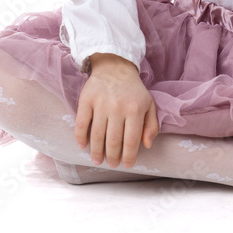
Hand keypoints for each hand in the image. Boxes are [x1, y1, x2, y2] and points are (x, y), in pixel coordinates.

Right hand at [74, 53, 159, 168]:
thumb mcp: (149, 105)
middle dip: (112, 157)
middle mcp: (118, 107)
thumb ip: (152, 125)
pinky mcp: (86, 99)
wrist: (115, 66)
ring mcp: (101, 103)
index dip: (128, 156)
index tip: (127, 165)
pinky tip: (82, 145)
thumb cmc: (133, 90)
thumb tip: (147, 145)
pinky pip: (81, 123)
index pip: (131, 140)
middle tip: (111, 164)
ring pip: (96, 135)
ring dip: (96, 152)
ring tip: (97, 160)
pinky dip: (80, 136)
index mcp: (135, 109)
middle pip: (113, 141)